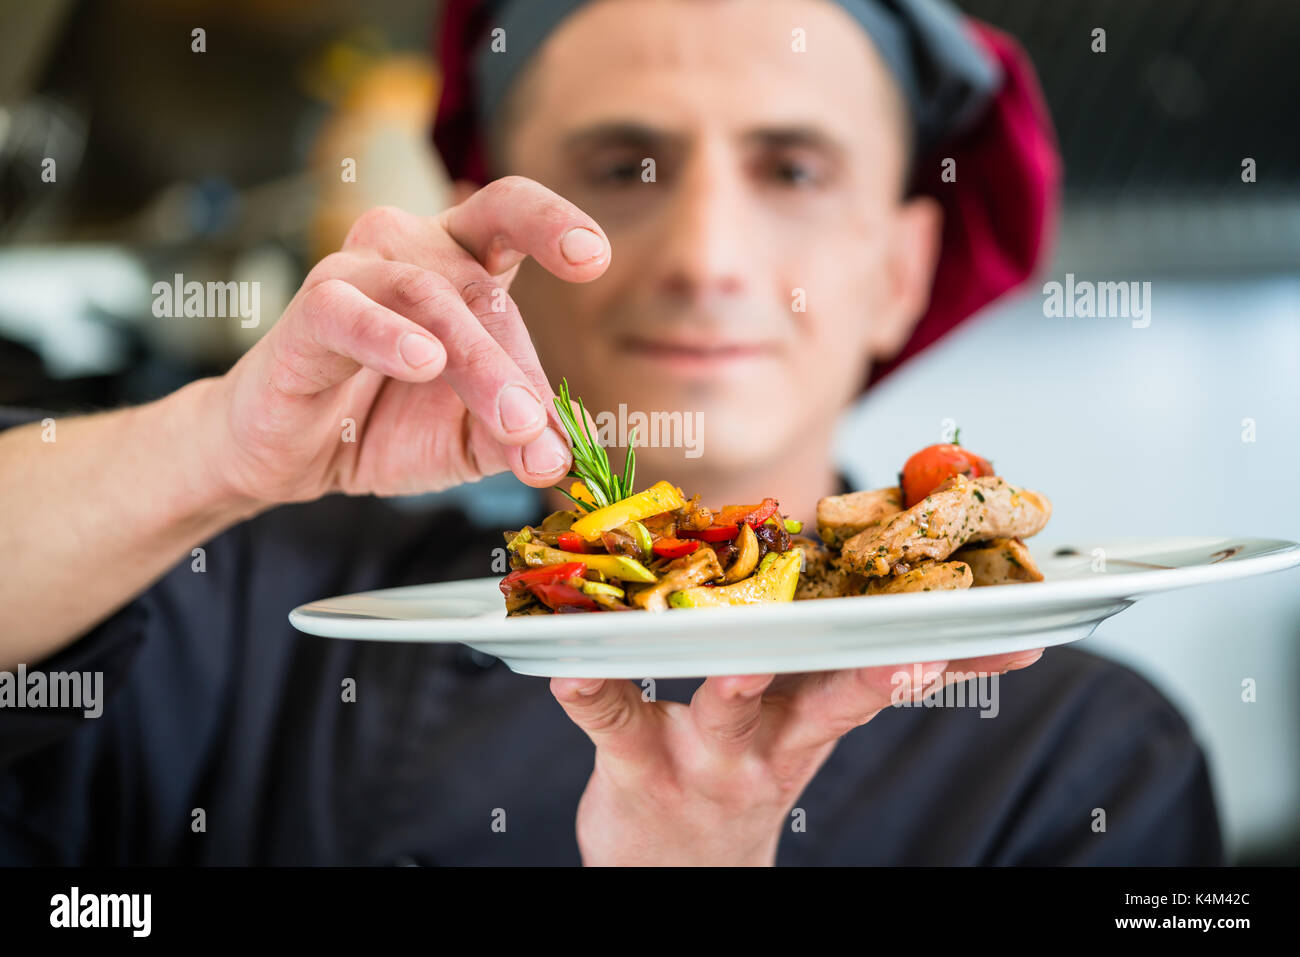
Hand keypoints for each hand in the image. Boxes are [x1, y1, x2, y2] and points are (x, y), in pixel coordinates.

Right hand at [208, 176, 610, 505]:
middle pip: (478, 286)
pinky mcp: (309, 312)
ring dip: (477, 364)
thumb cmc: (388, 423)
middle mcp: (411, 251)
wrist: (296, 454)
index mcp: (462, 264)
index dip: (551, 221)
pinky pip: (346, 309)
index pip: (510, 217)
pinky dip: (387, 334)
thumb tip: (567, 454)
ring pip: (427, 298)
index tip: (595, 256)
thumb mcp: (471, 439)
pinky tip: (423, 359)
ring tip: (512, 421)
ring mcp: (357, 273)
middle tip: (540, 429)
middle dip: (517, 365)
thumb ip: (518, 437)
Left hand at [552, 648, 1044, 865]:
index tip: (1005, 636)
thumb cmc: (740, 774)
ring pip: (727, 710)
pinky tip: (570, 668)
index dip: (938, 659)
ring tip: (747, 662)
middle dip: (864, 677)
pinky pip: (612, 718)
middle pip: (823, 699)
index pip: (880, 681)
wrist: (678, 872)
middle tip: (900, 656)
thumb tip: (923, 639)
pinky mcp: (636, 761)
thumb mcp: (803, 736)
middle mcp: (766, 739)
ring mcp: (704, 755)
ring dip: (738, 684)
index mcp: (805, 720)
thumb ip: (846, 682)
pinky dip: (590, 690)